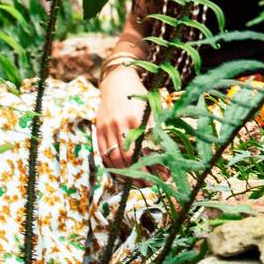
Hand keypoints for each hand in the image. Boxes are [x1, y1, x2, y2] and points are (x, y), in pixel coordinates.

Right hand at [94, 67, 163, 183]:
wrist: (116, 80)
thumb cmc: (138, 95)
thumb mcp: (151, 108)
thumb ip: (156, 129)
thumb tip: (166, 153)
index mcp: (137, 118)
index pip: (147, 148)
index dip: (156, 164)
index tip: (164, 175)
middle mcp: (120, 123)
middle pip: (130, 157)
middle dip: (141, 173)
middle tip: (150, 183)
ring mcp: (107, 127)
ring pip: (115, 158)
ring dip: (127, 174)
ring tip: (137, 182)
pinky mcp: (98, 130)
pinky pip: (103, 154)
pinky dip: (112, 166)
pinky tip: (122, 173)